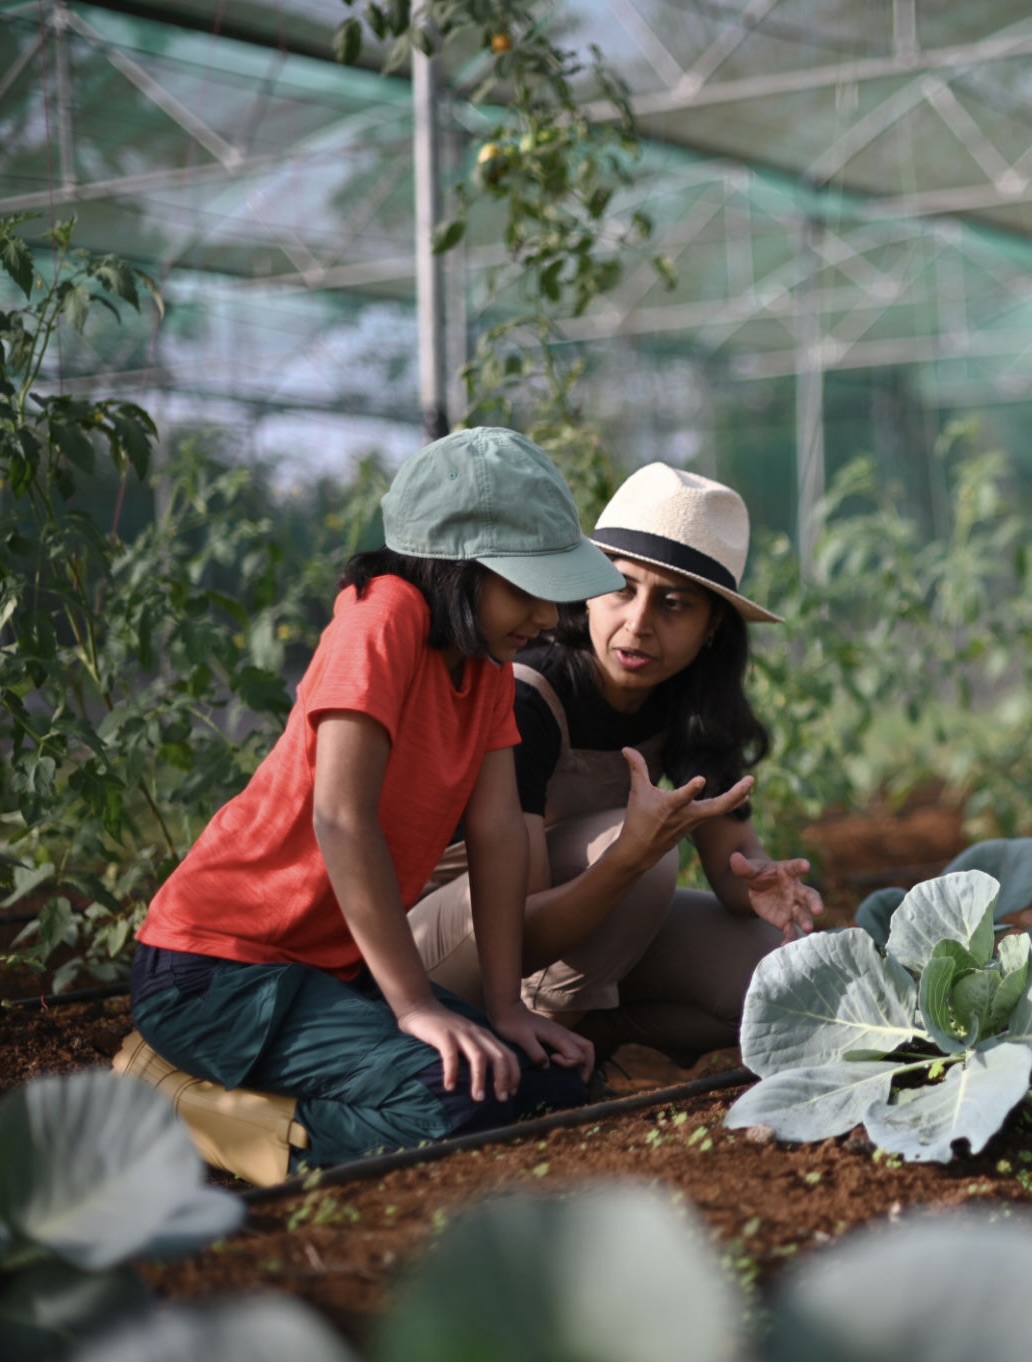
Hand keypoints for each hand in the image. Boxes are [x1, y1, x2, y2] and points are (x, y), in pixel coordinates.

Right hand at [396, 1001, 520, 1102]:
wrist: (420, 1007)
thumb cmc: (444, 1028)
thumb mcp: (468, 1037)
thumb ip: (479, 1050)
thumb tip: (490, 1079)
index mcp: (485, 1035)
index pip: (508, 1054)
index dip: (513, 1074)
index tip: (512, 1093)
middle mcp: (477, 1033)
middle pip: (498, 1056)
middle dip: (503, 1079)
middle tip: (501, 1099)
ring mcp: (461, 1033)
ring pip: (478, 1057)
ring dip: (480, 1079)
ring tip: (478, 1098)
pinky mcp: (443, 1034)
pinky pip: (451, 1055)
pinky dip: (452, 1072)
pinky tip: (449, 1087)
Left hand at [490, 1002, 594, 1082]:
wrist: (507, 1008)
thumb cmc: (512, 1024)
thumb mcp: (522, 1039)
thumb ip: (535, 1053)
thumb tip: (546, 1066)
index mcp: (558, 1036)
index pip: (578, 1055)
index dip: (568, 1064)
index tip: (552, 1061)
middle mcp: (563, 1034)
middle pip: (587, 1048)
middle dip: (587, 1065)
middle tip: (578, 1080)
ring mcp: (560, 1033)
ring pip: (582, 1046)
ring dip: (582, 1061)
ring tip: (573, 1075)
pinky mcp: (554, 1034)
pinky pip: (573, 1046)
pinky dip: (574, 1057)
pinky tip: (562, 1066)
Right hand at [617, 747, 754, 869]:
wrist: (640, 852)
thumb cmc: (638, 819)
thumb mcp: (637, 793)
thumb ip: (637, 768)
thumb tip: (626, 747)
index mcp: (669, 807)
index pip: (681, 798)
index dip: (690, 790)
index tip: (701, 779)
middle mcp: (685, 816)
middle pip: (715, 807)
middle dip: (734, 794)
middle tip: (750, 781)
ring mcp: (693, 822)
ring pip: (719, 810)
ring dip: (736, 797)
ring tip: (750, 783)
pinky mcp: (696, 824)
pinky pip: (717, 812)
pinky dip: (731, 803)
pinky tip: (744, 796)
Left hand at [729, 851, 823, 941]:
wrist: (757, 889)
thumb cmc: (758, 875)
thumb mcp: (750, 870)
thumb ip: (744, 866)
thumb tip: (734, 857)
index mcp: (787, 872)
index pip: (795, 867)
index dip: (800, 865)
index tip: (806, 865)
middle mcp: (795, 890)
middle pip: (809, 895)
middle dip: (814, 902)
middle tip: (818, 910)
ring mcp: (792, 906)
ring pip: (802, 915)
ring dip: (806, 922)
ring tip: (807, 929)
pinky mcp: (785, 920)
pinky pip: (790, 930)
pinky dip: (789, 938)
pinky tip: (785, 946)